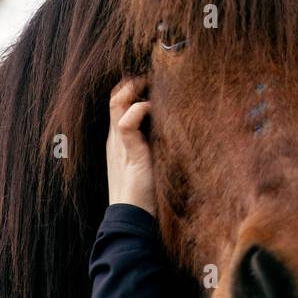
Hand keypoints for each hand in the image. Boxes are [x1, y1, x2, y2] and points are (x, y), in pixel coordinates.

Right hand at [106, 75, 155, 214]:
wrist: (134, 218)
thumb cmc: (147, 196)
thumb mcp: (153, 165)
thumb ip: (159, 149)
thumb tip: (182, 135)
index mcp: (120, 141)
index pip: (119, 105)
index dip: (132, 90)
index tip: (152, 83)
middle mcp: (116, 139)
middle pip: (115, 98)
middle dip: (132, 83)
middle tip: (152, 78)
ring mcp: (119, 144)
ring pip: (117, 103)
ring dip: (133, 90)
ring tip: (150, 85)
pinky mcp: (128, 153)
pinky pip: (126, 122)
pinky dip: (139, 109)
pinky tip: (153, 108)